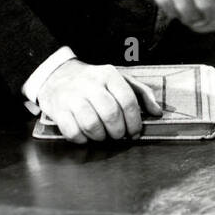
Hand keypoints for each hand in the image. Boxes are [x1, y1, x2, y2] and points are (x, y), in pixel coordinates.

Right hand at [36, 60, 163, 142]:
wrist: (58, 75)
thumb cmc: (94, 82)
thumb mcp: (119, 80)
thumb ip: (141, 93)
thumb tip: (157, 112)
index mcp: (109, 75)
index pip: (127, 100)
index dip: (134, 121)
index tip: (135, 132)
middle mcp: (90, 83)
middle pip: (110, 114)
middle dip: (118, 131)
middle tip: (119, 136)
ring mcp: (72, 96)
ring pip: (91, 124)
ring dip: (100, 137)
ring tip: (102, 136)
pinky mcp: (58, 109)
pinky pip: (72, 131)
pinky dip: (82, 139)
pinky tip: (86, 136)